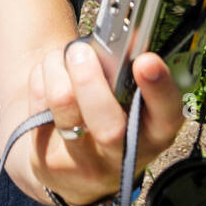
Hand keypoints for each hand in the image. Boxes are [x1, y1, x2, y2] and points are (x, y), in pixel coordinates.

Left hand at [27, 39, 184, 205]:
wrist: (74, 167)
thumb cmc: (108, 116)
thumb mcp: (128, 102)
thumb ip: (127, 77)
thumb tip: (119, 38)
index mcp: (153, 134)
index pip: (167, 116)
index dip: (159, 90)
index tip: (146, 61)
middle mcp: (122, 157)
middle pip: (109, 126)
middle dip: (90, 80)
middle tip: (80, 51)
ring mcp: (84, 164)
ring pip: (65, 106)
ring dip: (58, 68)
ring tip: (63, 56)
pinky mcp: (48, 163)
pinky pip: (38, 105)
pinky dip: (41, 78)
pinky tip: (50, 79)